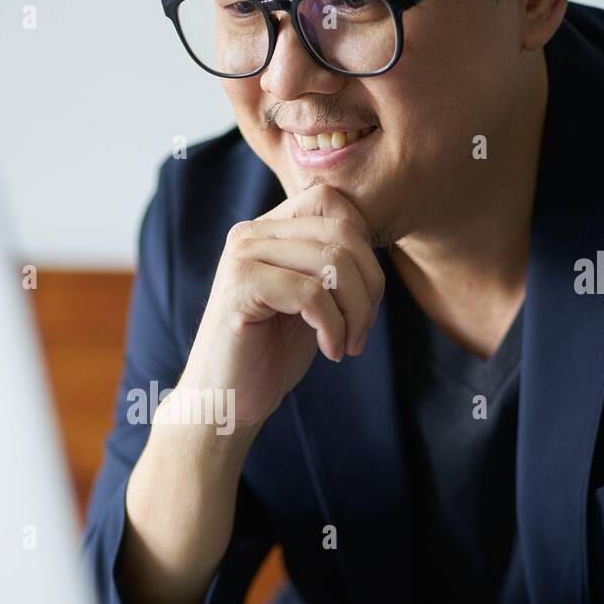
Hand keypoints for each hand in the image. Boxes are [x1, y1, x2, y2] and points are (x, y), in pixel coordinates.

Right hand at [177, 184, 385, 433]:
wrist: (226, 401)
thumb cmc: (271, 353)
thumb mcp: (312, 300)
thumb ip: (334, 265)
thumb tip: (376, 245)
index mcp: (267, 229)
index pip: (333, 202)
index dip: (365, 249)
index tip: (366, 300)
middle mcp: (250, 233)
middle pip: (341, 231)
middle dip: (369, 285)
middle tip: (362, 329)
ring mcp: (242, 256)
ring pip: (333, 262)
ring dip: (356, 311)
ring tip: (348, 344)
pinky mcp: (240, 286)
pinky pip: (312, 294)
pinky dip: (333, 327)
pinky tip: (330, 352)